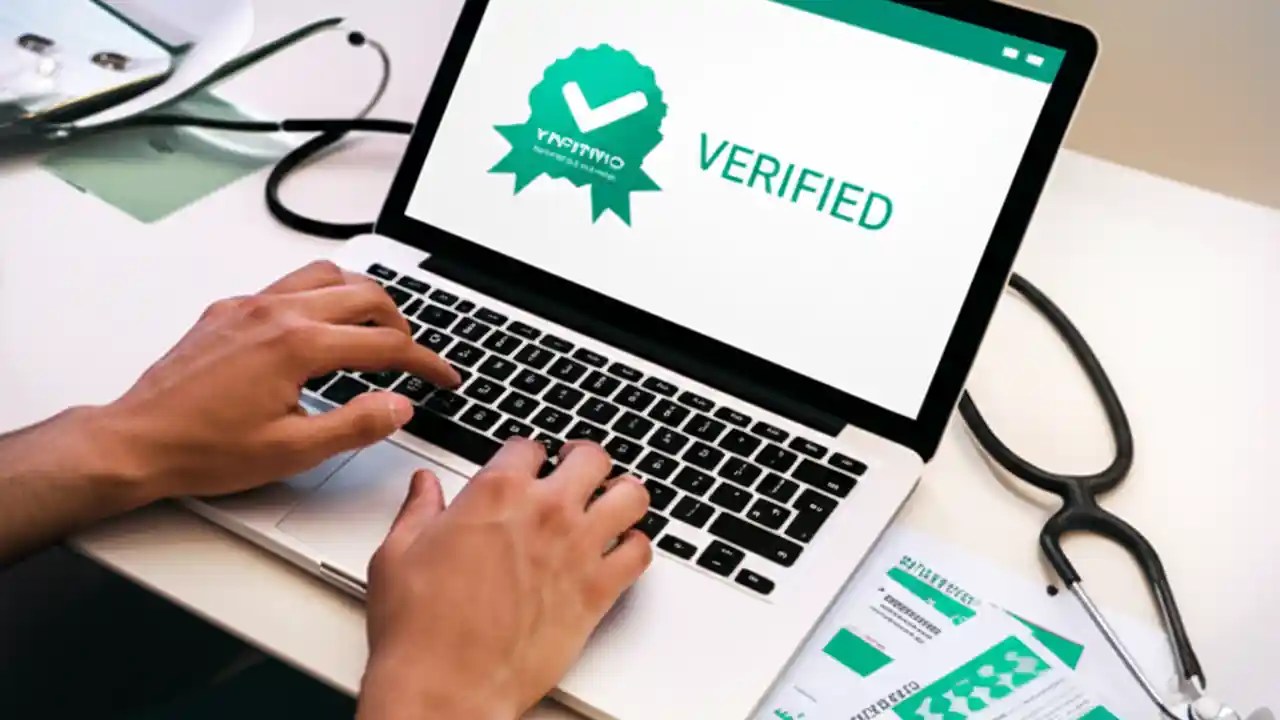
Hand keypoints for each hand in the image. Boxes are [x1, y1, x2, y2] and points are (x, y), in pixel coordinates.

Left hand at [98, 260, 459, 501]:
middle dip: (401, 325)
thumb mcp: (293, 451)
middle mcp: (276, 313)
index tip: (443, 377)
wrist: (136, 441)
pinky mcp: (229, 310)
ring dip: (361, 298)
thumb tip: (398, 406)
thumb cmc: (203, 449)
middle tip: (412, 356)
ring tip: (374, 330)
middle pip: (365, 295)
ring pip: (327, 275)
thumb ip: (356, 425)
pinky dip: (319, 297)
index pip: (385, 346)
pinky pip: (288, 284)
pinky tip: (318, 328)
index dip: (426, 363)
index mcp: (298, 346)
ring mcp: (250, 306)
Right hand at [357, 440, 652, 719]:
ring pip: (630, 496)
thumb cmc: (419, 629)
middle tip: (577, 470)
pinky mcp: (598, 591)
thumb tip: (424, 486)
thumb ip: (418, 511)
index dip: (527, 455)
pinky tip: (622, 551)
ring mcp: (578, 549)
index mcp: (495, 493)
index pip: (528, 446)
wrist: (447, 687)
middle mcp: (544, 512)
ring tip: (611, 503)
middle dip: (584, 460)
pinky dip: (636, 547)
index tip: (527, 465)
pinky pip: (640, 553)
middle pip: (591, 458)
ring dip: (622, 495)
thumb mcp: (397, 554)